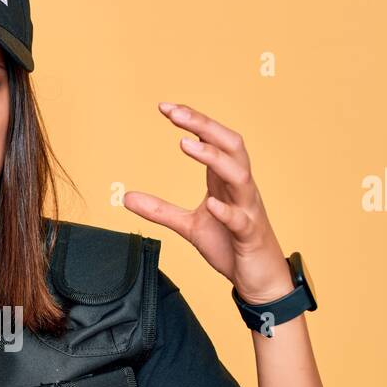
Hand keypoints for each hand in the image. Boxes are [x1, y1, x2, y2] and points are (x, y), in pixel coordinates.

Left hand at [123, 102, 292, 303]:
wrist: (260, 279)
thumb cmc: (230, 245)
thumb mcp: (189, 226)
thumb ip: (160, 210)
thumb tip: (126, 197)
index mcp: (225, 181)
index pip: (213, 141)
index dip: (192, 122)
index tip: (165, 108)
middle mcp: (240, 189)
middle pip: (230, 145)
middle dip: (204, 125)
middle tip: (175, 113)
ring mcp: (248, 210)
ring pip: (239, 176)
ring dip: (213, 158)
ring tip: (185, 144)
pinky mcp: (249, 236)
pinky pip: (241, 220)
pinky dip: (227, 211)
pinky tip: (212, 205)